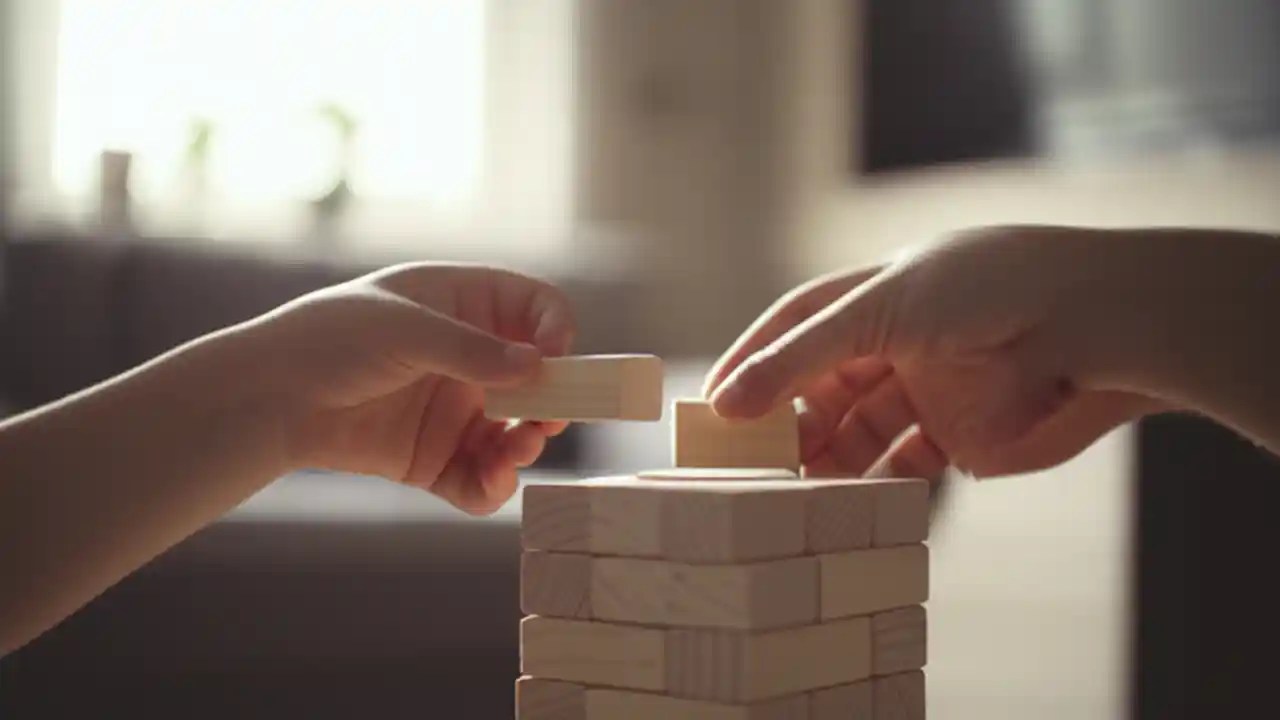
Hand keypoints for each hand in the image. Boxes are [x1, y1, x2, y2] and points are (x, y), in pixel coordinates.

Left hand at [242, 263, 575, 513]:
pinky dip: (492, 488)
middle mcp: (468, 358)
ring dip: (525, 448)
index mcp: (464, 305)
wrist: (268, 398)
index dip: (556, 330)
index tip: (558, 358)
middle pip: (538, 380)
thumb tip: (536, 367)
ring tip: (513, 454)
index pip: (535, 309)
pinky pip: (478, 478)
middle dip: (552, 401)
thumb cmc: (329, 338)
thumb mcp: (403, 327)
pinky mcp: (434, 458)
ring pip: (514, 434)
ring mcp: (454, 410)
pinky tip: (489, 485)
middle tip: (547, 421)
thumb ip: (470, 349)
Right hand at [704, 227, 1169, 478]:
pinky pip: (899, 470)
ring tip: (788, 492)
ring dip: (821, 460)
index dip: (751, 362)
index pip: (793, 327)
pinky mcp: (957, 439)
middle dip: (782, 424)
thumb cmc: (988, 289)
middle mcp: (894, 343)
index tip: (709, 405)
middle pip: (817, 389)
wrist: (1096, 327)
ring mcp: (924, 392)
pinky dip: (872, 485)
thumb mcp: (879, 310)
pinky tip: (850, 498)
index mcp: (873, 296)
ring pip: (853, 435)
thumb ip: (799, 359)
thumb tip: (725, 403)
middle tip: (744, 465)